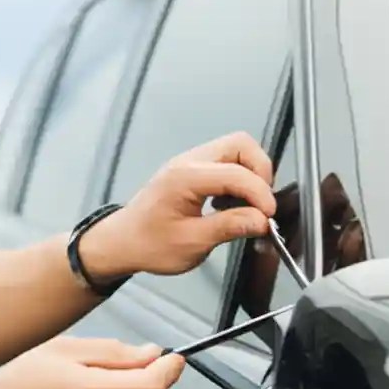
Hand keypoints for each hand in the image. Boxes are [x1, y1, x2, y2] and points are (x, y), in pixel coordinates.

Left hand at [82, 132, 276, 278]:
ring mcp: (188, 163)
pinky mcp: (191, 171)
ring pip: (234, 150)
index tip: (268, 217)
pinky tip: (230, 204)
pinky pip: (224, 162)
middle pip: (240, 145)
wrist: (121, 243)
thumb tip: (262, 220)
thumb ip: (229, 227)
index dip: (260, 194)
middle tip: (261, 203)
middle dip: (260, 171)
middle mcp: (187, 162)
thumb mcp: (192, 242)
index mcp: (184, 177)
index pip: (237, 173)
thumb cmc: (148, 244)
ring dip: (249, 174)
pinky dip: (237, 178)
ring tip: (246, 205)